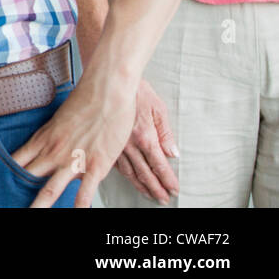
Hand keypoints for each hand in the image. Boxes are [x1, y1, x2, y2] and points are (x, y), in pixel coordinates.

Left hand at [11, 73, 136, 207]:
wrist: (105, 91)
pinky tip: (76, 215)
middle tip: (8, 202)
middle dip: (18, 193)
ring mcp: (73, 160)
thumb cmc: (85, 101)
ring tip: (30, 216)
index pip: (17, 161)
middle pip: (29, 178)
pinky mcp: (95, 165)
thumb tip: (49, 149)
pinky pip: (85, 191)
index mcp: (43, 139)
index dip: (7, 175)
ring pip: (50, 189)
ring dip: (39, 206)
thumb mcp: (60, 120)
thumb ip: (53, 138)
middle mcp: (54, 152)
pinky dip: (79, 205)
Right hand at [113, 79, 178, 203]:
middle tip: (163, 198)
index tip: (174, 189)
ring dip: (140, 185)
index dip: (167, 179)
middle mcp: (129, 144)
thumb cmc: (136, 90)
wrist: (111, 79)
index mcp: (145, 136)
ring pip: (128, 171)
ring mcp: (115, 144)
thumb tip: (172, 153)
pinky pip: (115, 162)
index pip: (159, 164)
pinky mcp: (105, 140)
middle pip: (144, 173)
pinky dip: (123, 174)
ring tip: (148, 193)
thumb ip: (166, 133)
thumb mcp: (158, 108)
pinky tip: (128, 178)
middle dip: (155, 188)